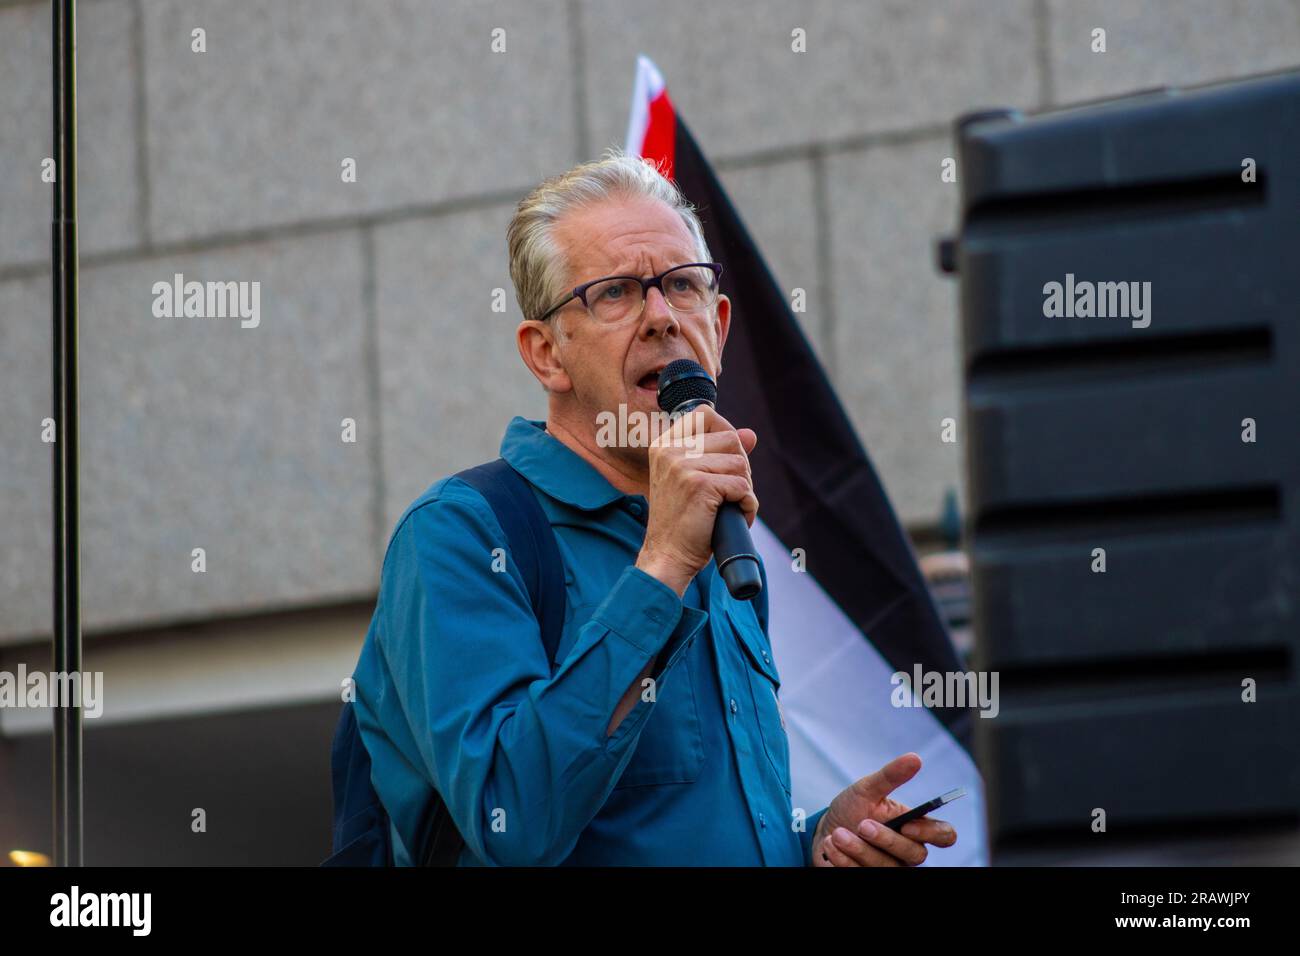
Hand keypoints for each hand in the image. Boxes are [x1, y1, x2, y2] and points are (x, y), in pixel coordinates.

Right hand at [636, 405, 757, 595]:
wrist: (668, 556)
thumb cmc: (682, 521)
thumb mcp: (695, 480)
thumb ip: (719, 453)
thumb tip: (751, 433)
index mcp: (664, 445)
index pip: (705, 414)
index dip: (726, 434)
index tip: (724, 463)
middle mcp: (670, 450)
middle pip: (730, 439)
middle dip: (740, 467)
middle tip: (730, 494)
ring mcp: (683, 466)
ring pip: (740, 463)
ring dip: (745, 488)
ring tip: (730, 507)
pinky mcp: (700, 485)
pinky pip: (742, 486)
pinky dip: (747, 505)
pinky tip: (734, 517)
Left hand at [812, 753, 957, 866]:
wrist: (822, 831)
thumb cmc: (852, 809)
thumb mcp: (866, 789)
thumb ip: (890, 776)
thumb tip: (915, 758)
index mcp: (915, 827)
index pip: (944, 835)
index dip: (931, 833)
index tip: (907, 825)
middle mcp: (907, 852)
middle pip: (916, 855)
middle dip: (887, 840)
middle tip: (862, 824)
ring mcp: (890, 867)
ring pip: (886, 867)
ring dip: (859, 850)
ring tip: (838, 834)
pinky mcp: (869, 877)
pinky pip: (862, 874)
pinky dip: (845, 860)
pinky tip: (832, 846)